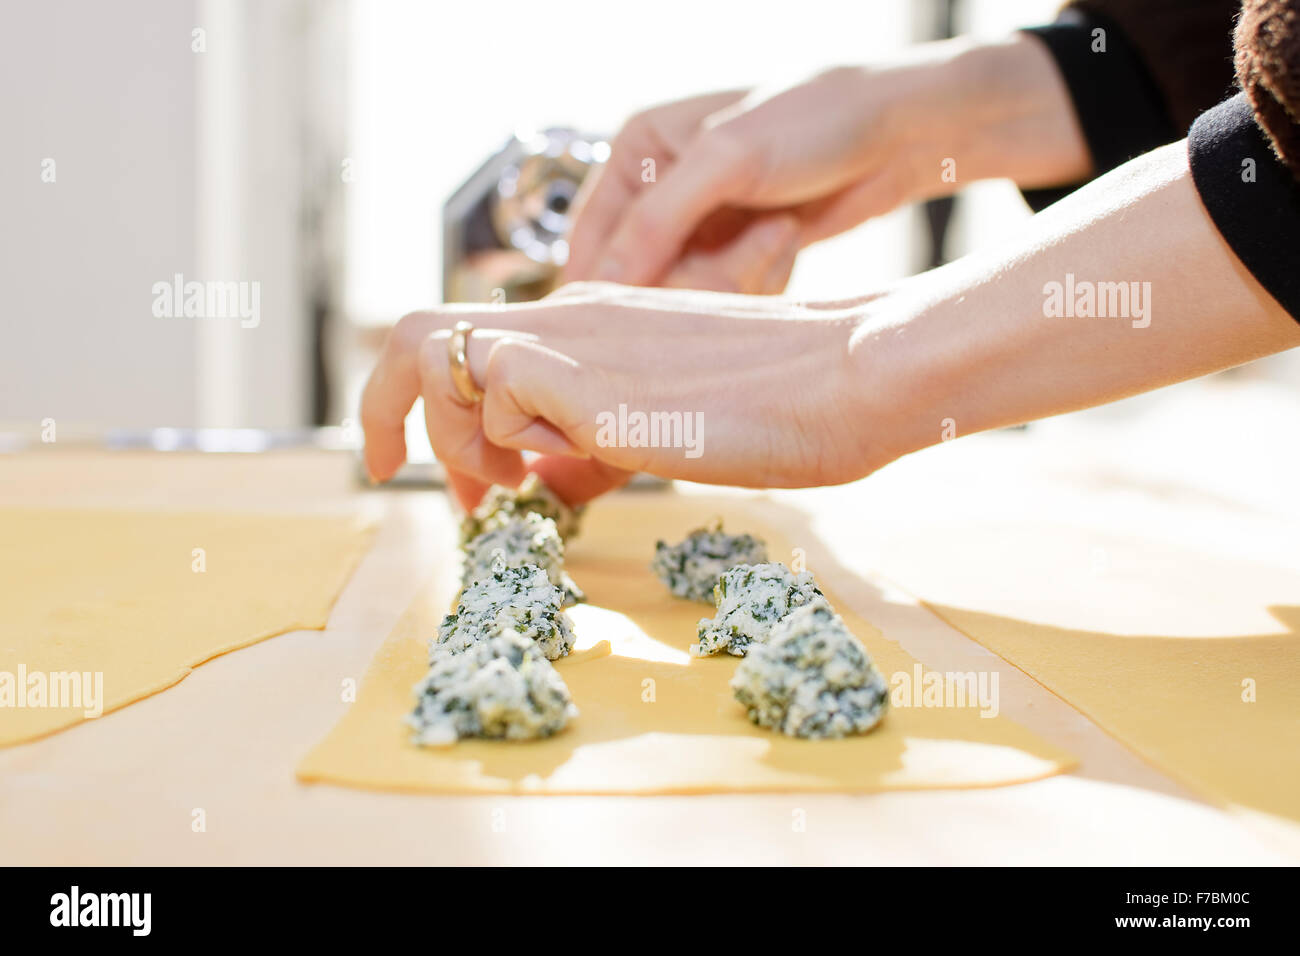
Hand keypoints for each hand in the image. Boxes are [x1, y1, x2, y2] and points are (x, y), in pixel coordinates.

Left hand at [360, 283, 877, 509]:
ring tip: (507, 491)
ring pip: (436, 361)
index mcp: (588, 317)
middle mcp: (566, 316)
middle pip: (411, 337)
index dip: (431, 412)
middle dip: (394, 418)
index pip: (464, 344)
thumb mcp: (665, 418)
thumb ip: (595, 437)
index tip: (465, 481)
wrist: (850, 375)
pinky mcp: (589, 380)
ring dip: (450, 439)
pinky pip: (497, 393)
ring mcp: (573, 342)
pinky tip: (560, 477)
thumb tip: (540, 479)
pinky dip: (503, 444)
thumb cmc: (783, 400)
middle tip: (455, 496)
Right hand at [563, 33, 1091, 293]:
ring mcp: (701, 225)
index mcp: (637, 150)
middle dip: (692, 278)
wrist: (897, 133)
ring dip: (734, 278)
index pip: (592, 237)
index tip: (624, 325)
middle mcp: (660, 189)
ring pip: (685, 293)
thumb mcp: (726, 159)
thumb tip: (603, 284)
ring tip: (779, 235)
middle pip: (640, 276)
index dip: (608, 285)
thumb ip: (656, 221)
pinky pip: (724, 296)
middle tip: (743, 261)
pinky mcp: (738, 252)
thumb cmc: (814, 120)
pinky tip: (789, 242)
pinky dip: (758, 279)